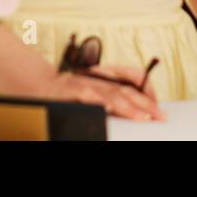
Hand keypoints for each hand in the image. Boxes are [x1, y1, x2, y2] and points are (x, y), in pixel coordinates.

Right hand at [38, 66, 165, 121]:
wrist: (35, 84)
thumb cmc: (64, 93)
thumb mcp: (89, 92)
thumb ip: (106, 100)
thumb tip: (131, 112)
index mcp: (104, 79)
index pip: (131, 79)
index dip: (146, 90)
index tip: (158, 105)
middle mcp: (96, 79)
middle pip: (126, 89)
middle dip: (145, 103)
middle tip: (160, 115)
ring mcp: (84, 84)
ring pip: (111, 94)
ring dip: (129, 106)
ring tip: (144, 117)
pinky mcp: (72, 91)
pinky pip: (90, 97)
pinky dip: (102, 102)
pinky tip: (112, 109)